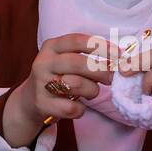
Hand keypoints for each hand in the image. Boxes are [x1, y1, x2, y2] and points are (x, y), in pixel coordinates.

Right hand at [3, 33, 116, 147]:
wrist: (30, 100)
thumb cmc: (59, 77)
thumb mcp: (67, 60)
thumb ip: (89, 58)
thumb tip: (121, 60)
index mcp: (52, 47)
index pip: (78, 40)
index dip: (102, 47)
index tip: (120, 55)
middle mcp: (43, 62)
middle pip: (78, 63)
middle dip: (101, 71)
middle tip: (111, 79)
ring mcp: (40, 83)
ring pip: (75, 84)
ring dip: (92, 90)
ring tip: (92, 92)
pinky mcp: (41, 104)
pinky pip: (70, 108)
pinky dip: (81, 109)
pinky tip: (80, 107)